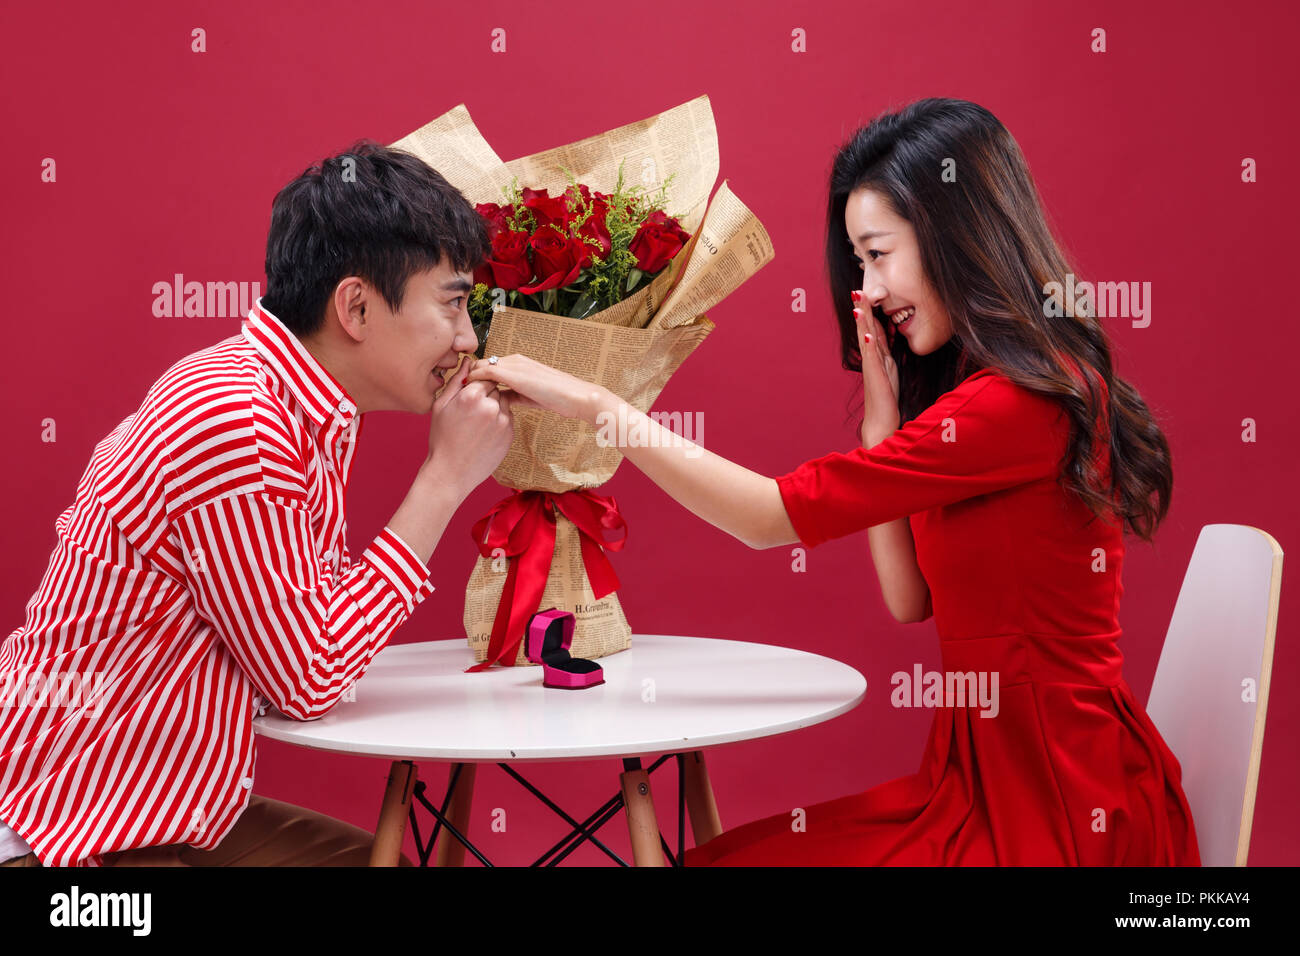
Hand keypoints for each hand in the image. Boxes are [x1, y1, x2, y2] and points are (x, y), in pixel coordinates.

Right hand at [424, 358, 522, 494]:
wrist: (451, 473)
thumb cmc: (442, 438)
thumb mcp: (441, 406)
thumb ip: (457, 381)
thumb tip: (469, 361)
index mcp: (471, 396)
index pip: (484, 376)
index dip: (477, 385)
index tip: (470, 396)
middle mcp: (490, 406)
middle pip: (495, 389)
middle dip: (485, 396)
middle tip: (470, 414)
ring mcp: (503, 421)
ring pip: (503, 403)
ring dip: (494, 408)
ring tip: (476, 425)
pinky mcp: (510, 435)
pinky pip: (508, 419)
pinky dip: (499, 422)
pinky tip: (483, 434)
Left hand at [465, 354, 608, 424]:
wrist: (576, 397)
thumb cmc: (559, 399)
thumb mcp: (531, 397)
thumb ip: (514, 395)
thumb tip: (500, 399)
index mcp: (519, 364)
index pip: (490, 366)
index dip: (477, 378)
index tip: (466, 391)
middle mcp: (514, 360)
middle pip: (482, 364)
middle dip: (469, 377)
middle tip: (458, 393)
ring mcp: (513, 365)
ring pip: (481, 366)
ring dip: (469, 379)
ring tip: (458, 394)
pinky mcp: (512, 373)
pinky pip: (485, 373)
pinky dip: (475, 381)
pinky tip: (468, 394)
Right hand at [853, 293, 899, 444]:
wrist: (881, 420)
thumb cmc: (886, 396)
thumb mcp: (890, 368)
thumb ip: (885, 351)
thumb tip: (885, 333)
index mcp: (877, 354)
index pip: (872, 327)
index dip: (868, 311)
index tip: (864, 294)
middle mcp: (872, 357)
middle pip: (866, 329)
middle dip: (862, 310)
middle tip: (856, 291)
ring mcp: (872, 366)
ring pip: (866, 339)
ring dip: (862, 322)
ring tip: (858, 306)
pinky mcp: (876, 376)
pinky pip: (873, 358)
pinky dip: (870, 345)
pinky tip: (867, 334)